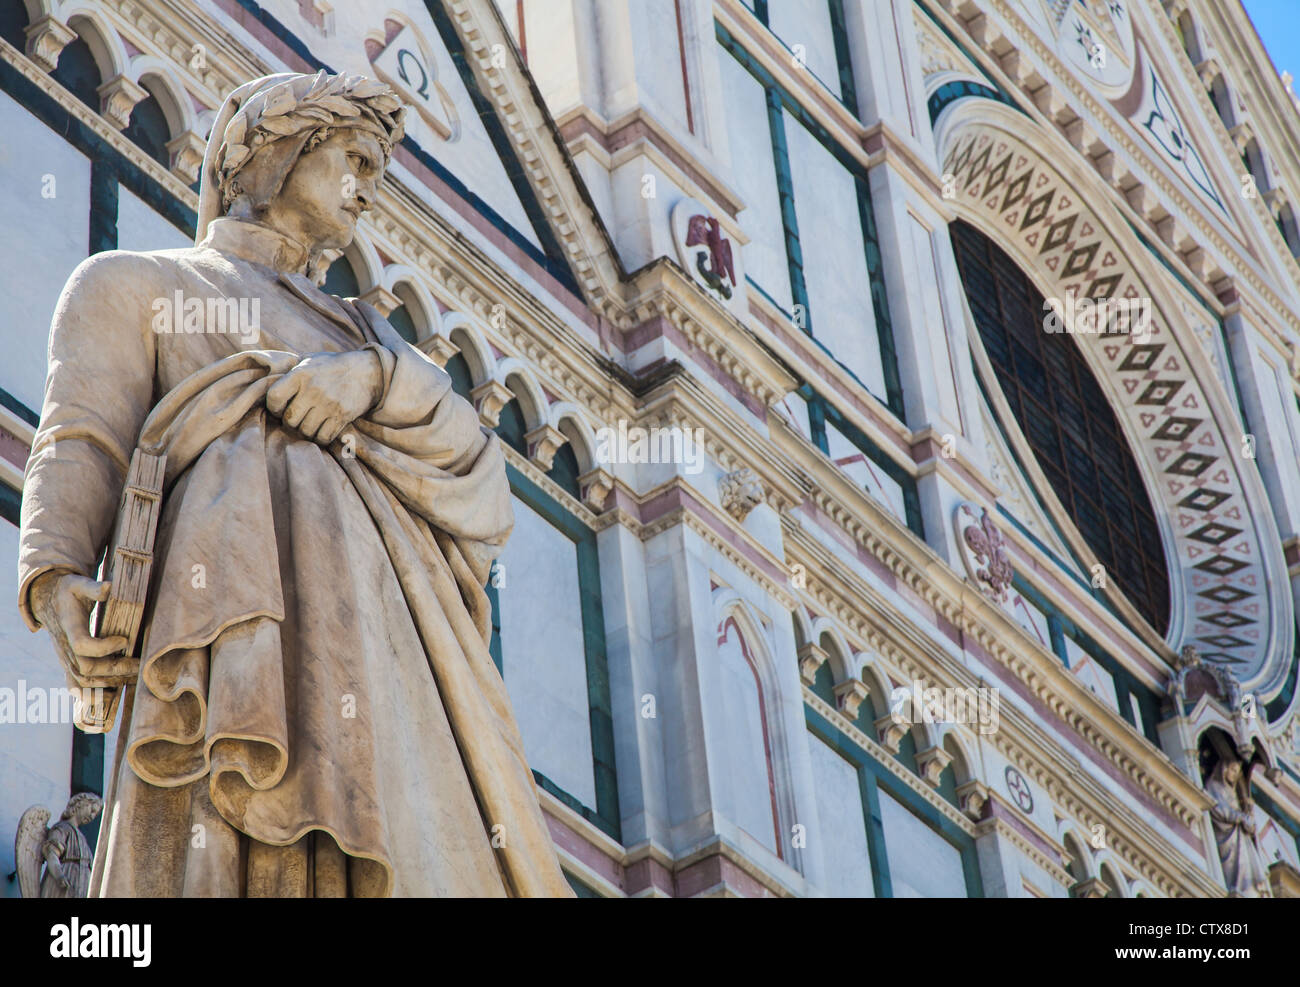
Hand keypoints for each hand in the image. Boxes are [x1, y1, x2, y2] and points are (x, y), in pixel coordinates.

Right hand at [29, 571, 136, 688]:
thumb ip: (93, 587)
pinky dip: (91, 694)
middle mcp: (64, 646)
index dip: (104, 647)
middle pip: (86, 668)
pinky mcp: (68, 662)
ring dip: (108, 682)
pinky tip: (111, 695)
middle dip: (114, 669)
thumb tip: (109, 587)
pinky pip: (74, 685)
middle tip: (139, 664)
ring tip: (132, 676)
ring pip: (83, 680)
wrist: (48, 600)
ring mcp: (65, 657)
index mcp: (68, 627)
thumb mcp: (78, 583)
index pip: (82, 645)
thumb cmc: (68, 591)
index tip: (125, 640)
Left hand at [266, 350, 382, 444]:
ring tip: (309, 424)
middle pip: (289, 420)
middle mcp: (313, 389)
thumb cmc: (332, 366)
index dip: (273, 407)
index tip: (279, 408)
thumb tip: (268, 377)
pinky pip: (323, 437)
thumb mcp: (310, 359)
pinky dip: (320, 437)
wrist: (367, 372)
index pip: (274, 398)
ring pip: (305, 431)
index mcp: (301, 374)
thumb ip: (291, 370)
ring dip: (305, 431)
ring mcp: (329, 404)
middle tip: (296, 419)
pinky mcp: (342, 416)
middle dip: (290, 423)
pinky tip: (322, 429)